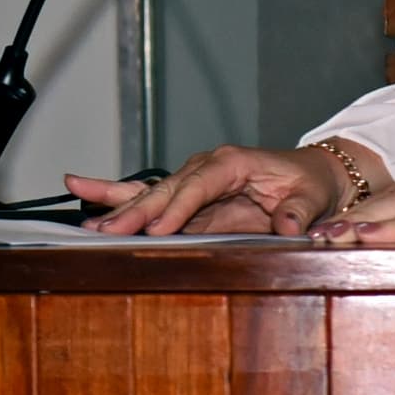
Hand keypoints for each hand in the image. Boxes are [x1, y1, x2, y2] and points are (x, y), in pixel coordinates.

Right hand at [71, 145, 345, 236]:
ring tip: (87, 224)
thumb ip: (298, 212)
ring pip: (149, 196)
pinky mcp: (188, 200)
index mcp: (231, 163)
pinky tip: (85, 194)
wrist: (309, 176)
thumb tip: (289, 227)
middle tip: (106, 232)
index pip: (199, 185)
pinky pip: (150, 199)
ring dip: (119, 212)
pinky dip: (118, 200)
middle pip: (165, 192)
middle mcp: (204, 168)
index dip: (178, 208)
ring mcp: (192, 183)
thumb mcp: (309, 196)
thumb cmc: (307, 183)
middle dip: (135, 213)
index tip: (159, 229)